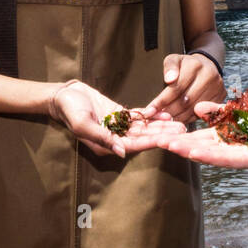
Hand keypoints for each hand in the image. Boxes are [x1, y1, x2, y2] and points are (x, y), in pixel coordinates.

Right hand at [48, 80, 185, 157]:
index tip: (169, 140)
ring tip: (180, 124)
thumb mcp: (83, 124)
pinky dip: (151, 116)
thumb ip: (102, 138)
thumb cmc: (70, 110)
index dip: (152, 142)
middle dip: (163, 135)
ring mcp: (118, 126)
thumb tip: (121, 152)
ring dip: (161, 127)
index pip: (134, 145)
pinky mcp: (119, 114)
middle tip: (183, 132)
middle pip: (143, 138)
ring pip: (144, 128)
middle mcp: (115, 138)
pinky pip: (138, 117)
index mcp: (107, 144)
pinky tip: (165, 115)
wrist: (64, 95)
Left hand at [143, 52, 225, 122]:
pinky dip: (189, 118)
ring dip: (178, 117)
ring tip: (166, 120)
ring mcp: (218, 87)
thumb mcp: (174, 60)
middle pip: (186, 101)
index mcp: (195, 65)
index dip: (162, 101)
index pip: (176, 87)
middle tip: (156, 118)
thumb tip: (169, 79)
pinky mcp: (221, 97)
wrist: (207, 65)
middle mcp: (209, 76)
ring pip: (194, 109)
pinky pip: (203, 113)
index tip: (149, 111)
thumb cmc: (186, 65)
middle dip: (169, 111)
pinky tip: (179, 119)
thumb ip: (169, 68)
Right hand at [159, 99, 247, 166]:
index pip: (197, 139)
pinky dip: (210, 156)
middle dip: (178, 144)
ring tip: (171, 147)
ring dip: (189, 151)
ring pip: (209, 156)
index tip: (161, 131)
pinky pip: (226, 158)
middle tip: (156, 140)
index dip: (180, 135)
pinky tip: (195, 153)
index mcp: (224, 138)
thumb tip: (197, 107)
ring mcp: (237, 156)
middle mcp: (227, 150)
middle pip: (198, 149)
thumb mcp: (237, 112)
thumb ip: (218, 111)